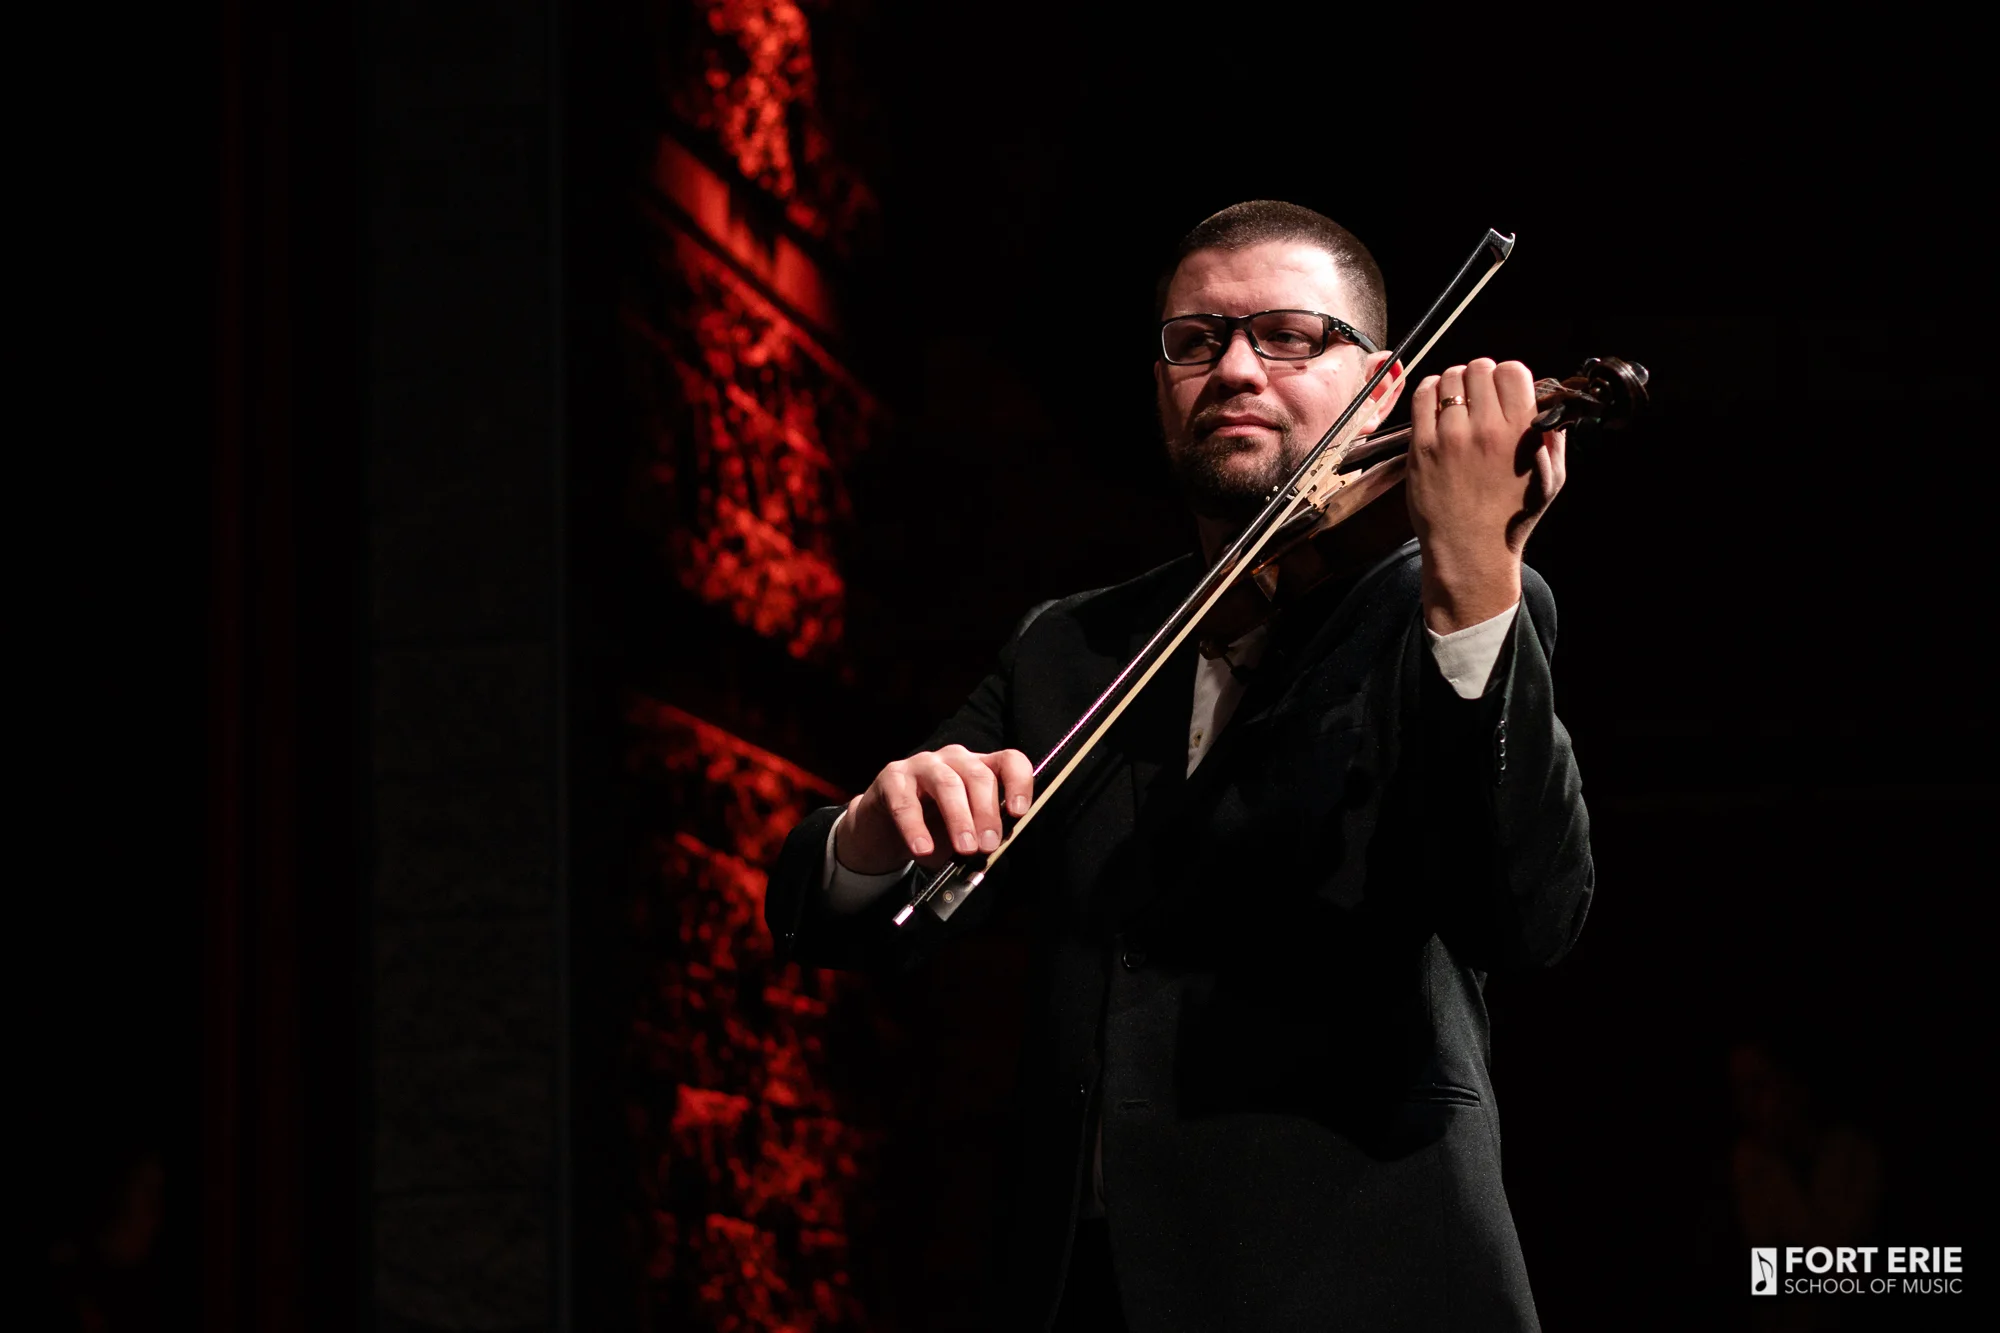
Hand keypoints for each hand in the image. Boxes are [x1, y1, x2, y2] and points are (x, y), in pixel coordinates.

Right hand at [835, 744, 1034, 873]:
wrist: (886, 827)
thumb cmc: (933, 827)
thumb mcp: (962, 832)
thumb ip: (979, 838)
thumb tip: (992, 855)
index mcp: (980, 768)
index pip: (1009, 761)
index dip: (1018, 782)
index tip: (1019, 812)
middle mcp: (955, 759)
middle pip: (978, 775)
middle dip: (987, 812)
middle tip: (989, 845)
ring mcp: (923, 764)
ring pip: (947, 784)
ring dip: (959, 818)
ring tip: (965, 848)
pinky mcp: (893, 777)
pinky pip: (906, 801)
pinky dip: (916, 828)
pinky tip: (923, 848)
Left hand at [1406, 358, 1567, 632]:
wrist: (1471, 552)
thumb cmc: (1511, 518)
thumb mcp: (1552, 479)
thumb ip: (1554, 437)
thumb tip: (1550, 405)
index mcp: (1521, 432)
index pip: (1513, 370)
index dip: (1509, 375)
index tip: (1505, 389)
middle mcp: (1486, 429)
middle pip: (1480, 368)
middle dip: (1482, 377)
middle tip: (1480, 396)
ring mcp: (1450, 437)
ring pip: (1449, 378)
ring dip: (1454, 384)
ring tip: (1457, 402)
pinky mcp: (1421, 447)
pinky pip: (1422, 396)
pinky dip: (1429, 391)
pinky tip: (1436, 404)